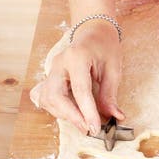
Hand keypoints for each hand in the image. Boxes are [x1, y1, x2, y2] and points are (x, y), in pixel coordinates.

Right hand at [29, 20, 125, 134]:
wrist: (94, 30)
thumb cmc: (105, 46)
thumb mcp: (113, 67)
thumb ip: (110, 93)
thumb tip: (114, 117)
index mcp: (77, 56)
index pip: (80, 89)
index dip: (87, 112)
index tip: (95, 128)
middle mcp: (60, 62)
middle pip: (56, 95)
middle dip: (70, 116)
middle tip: (87, 128)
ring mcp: (52, 69)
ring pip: (48, 98)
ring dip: (63, 114)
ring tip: (82, 120)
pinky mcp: (49, 76)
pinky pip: (44, 96)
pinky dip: (54, 108)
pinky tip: (67, 111)